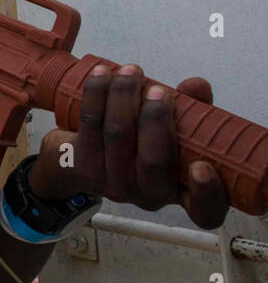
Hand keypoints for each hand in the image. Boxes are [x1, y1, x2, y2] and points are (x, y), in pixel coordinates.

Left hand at [27, 64, 228, 228]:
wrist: (75, 161)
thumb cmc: (137, 143)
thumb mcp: (170, 128)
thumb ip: (192, 109)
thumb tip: (196, 86)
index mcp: (179, 190)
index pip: (204, 212)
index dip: (208, 194)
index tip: (202, 167)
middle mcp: (148, 194)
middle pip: (154, 162)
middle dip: (155, 120)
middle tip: (158, 91)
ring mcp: (112, 183)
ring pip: (119, 135)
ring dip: (124, 96)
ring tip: (130, 71)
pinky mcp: (81, 165)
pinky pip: (91, 122)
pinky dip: (97, 92)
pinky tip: (103, 74)